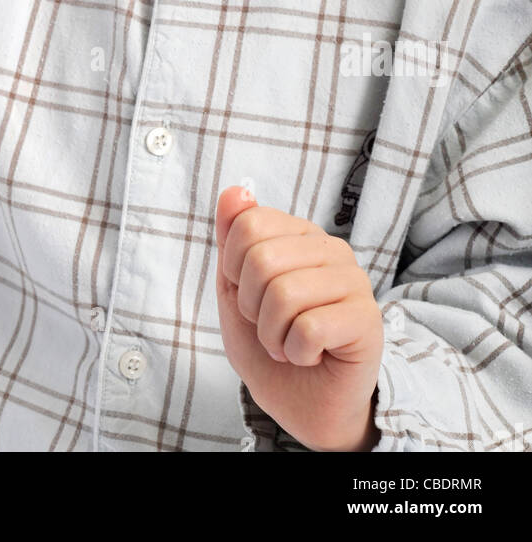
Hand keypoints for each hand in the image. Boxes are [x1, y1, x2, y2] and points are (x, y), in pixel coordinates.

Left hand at [215, 184, 382, 450]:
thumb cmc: (272, 349)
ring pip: (284, 294)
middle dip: (253, 307)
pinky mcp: (368, 318)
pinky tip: (311, 356)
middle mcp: (331, 248)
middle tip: (272, 327)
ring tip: (290, 344)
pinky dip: (297, 353)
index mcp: (299, 234)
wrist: (305, 408)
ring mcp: (354, 280)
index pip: (248, 224)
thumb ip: (232, 240)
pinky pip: (309, 327)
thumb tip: (235, 191)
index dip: (234, 270)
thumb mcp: (236, 293)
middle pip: (261, 259)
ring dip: (273, 336)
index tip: (251, 297)